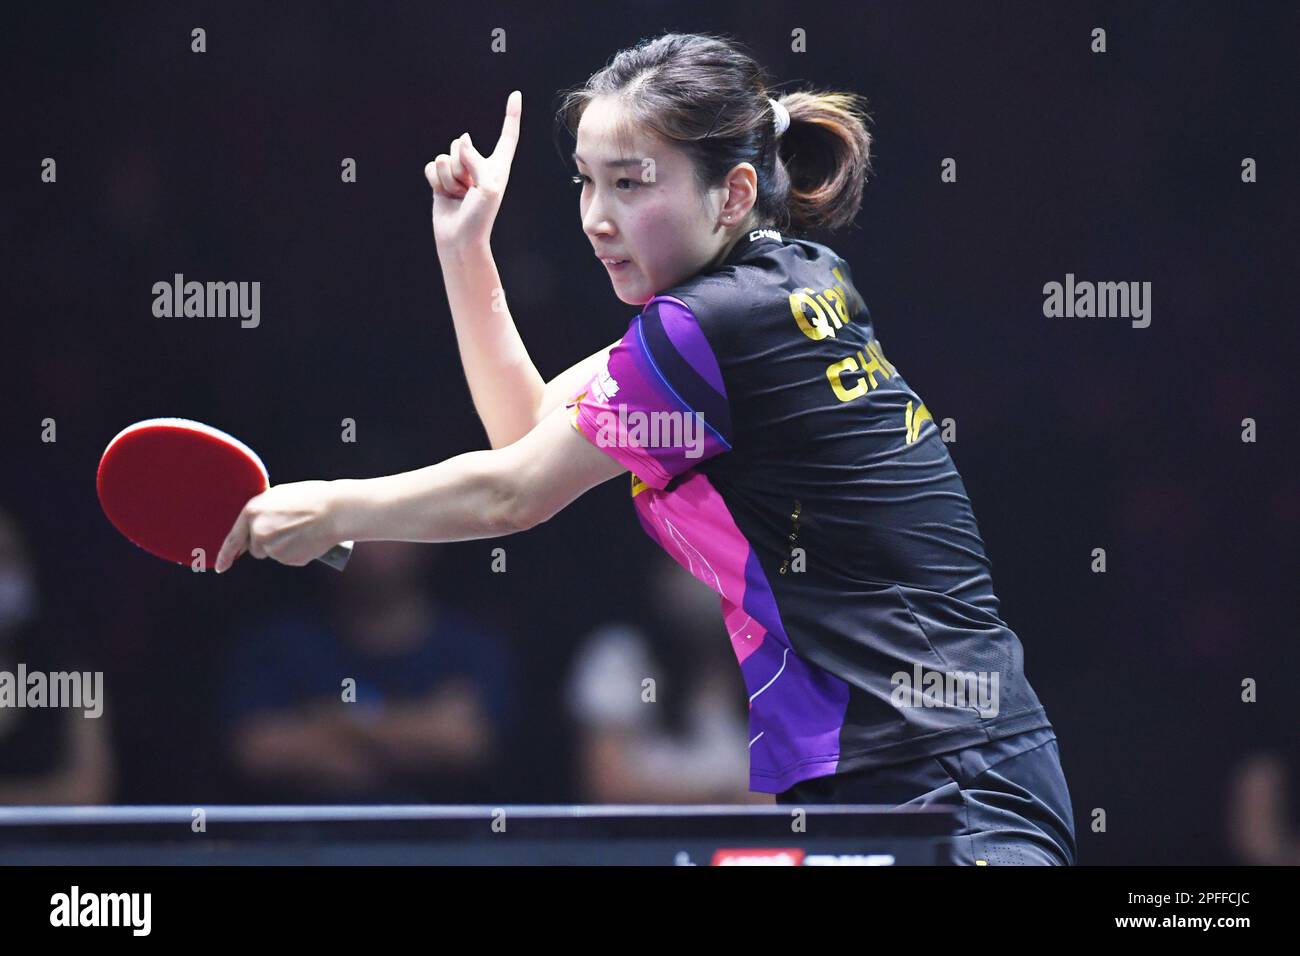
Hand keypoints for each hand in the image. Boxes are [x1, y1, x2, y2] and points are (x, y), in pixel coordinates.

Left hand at [214, 480, 342, 572]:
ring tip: (302, 530)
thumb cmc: (311, 498)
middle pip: (256, 548)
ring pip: (274, 553)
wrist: (335, 510)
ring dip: (284, 546)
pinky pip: (289, 558)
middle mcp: (258, 532)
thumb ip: (262, 511)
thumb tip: (256, 524)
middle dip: (268, 542)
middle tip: (289, 527)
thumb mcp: (279, 496)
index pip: (233, 539)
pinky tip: (308, 539)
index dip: (225, 555)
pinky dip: (297, 552)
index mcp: (252, 512)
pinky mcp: (288, 559)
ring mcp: (273, 548)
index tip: (221, 567)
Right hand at [425, 90, 520, 251]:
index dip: (511, 115)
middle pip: (460, 144)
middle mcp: (479, 165)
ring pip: (444, 157)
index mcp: (498, 165)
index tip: (516, 95)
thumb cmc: (480, 218)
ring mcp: (459, 173)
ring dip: (448, 178)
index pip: (507, 135)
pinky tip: (444, 195)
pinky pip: (430, 167)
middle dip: (458, 167)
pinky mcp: (441, 181)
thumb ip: (475, 160)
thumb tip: (462, 140)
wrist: (460, 240)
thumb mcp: (487, 186)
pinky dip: (435, 182)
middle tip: (467, 190)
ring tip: (459, 196)